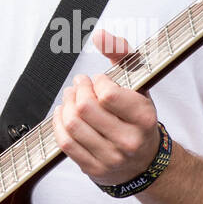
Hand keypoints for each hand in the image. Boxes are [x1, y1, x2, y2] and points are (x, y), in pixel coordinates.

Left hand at [51, 28, 159, 186]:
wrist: (144, 161)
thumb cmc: (138, 117)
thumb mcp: (140, 83)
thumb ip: (122, 54)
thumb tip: (100, 35)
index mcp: (143, 118)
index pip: (108, 95)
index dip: (97, 82)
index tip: (99, 81)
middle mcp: (128, 141)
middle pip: (85, 109)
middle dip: (77, 90)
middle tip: (79, 84)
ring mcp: (110, 158)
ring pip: (72, 125)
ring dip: (66, 105)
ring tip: (71, 97)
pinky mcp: (93, 168)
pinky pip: (65, 143)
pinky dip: (58, 123)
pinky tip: (64, 114)